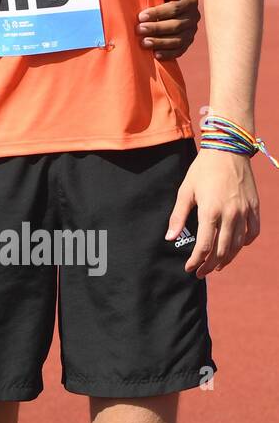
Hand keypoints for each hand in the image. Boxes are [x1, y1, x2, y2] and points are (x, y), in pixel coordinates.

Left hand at [137, 0, 200, 58]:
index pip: (175, 8)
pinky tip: (156, 55)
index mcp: (190, 0)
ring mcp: (191, 31)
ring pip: (178, 40)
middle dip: (156, 28)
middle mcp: (194, 16)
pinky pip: (180, 50)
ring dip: (160, 42)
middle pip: (176, 25)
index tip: (141, 15)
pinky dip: (169, 54)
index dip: (158, 13)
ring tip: (143, 43)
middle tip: (138, 29)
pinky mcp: (187, 42)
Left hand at [166, 149, 259, 276]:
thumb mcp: (185, 191)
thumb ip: (178, 216)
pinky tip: (237, 247)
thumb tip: (169, 238)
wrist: (228, 150)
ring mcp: (244, 212)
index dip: (196, 261)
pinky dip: (246, 243)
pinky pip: (253, 231)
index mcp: (211, 212)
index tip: (189, 268)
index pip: (204, 246)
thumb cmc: (202, 169)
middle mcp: (230, 215)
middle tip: (201, 272)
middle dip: (210, 265)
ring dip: (227, 258)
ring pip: (238, 245)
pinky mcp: (254, 207)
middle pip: (222, 250)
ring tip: (217, 265)